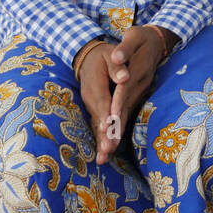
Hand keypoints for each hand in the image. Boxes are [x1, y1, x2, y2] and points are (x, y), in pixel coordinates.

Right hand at [75, 42, 117, 164]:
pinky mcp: (94, 109)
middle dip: (102, 136)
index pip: (102, 102)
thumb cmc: (102, 55)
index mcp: (96, 85)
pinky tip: (104, 153)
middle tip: (106, 151)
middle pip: (98, 119)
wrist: (87, 57)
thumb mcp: (110, 54)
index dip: (105, 115)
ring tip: (104, 158)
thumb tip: (124, 77)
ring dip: (100, 141)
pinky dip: (100, 139)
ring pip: (96, 126)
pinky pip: (97, 126)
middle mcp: (91, 99)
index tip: (107, 128)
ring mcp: (91, 105)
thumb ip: (117, 66)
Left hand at [105, 25, 168, 136]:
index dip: (118, 102)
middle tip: (108, 146)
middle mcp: (141, 83)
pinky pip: (129, 112)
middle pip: (127, 107)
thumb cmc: (142, 37)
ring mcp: (142, 90)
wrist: (158, 40)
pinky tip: (112, 140)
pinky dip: (121, 126)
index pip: (126, 88)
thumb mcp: (134, 36)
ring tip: (107, 150)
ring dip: (118, 132)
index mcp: (138, 70)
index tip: (111, 117)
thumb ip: (125, 48)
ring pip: (128, 112)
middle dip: (117, 127)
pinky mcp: (139, 93)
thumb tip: (116, 56)